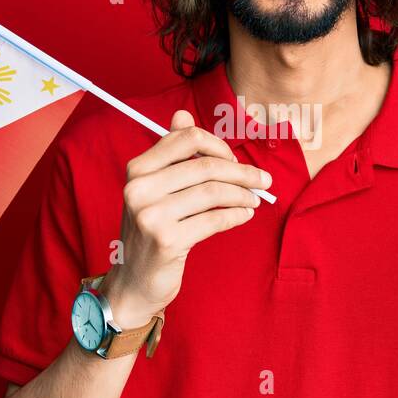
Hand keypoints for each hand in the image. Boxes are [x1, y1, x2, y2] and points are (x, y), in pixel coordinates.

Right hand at [101, 109, 269, 326]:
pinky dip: (236, 215)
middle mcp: (139, 189)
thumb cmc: (152, 232)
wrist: (134, 282)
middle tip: (263, 180)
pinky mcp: (167, 240)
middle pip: (205, 166)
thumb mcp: (155, 190)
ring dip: (242, 195)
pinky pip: (214, 219)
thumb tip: (181, 114)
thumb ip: (170, 154)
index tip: (235, 160)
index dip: (218, 146)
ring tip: (254, 200)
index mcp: (137, 170)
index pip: (186, 139)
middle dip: (242, 172)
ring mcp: (151, 215)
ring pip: (213, 192)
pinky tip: (244, 215)